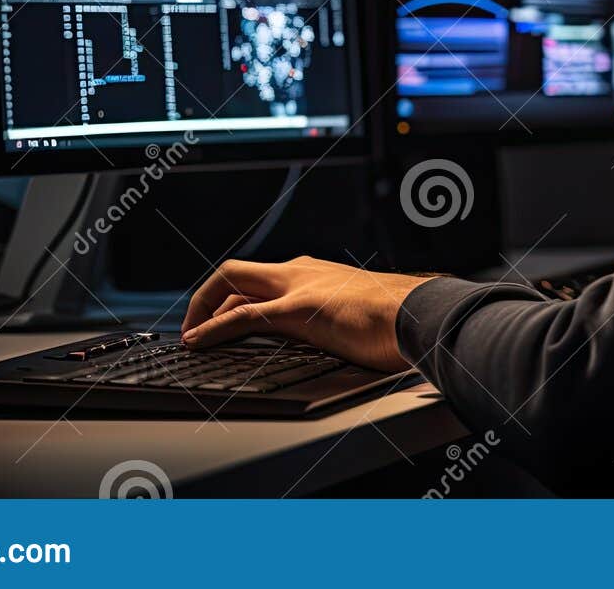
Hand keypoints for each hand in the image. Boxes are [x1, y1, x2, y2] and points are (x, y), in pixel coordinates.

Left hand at [180, 256, 432, 371]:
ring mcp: (299, 288)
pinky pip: (243, 315)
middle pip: (237, 273)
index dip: (232, 297)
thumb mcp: (359, 317)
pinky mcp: (300, 309)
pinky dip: (213, 327)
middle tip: (194, 327)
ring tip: (189, 336)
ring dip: (202, 310)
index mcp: (317, 275)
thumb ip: (337, 320)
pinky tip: (197, 341)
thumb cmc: (402, 319)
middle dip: (207, 298)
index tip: (218, 320)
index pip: (261, 278)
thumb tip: (333, 339)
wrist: (424, 313)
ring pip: (232, 284)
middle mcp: (302, 273)